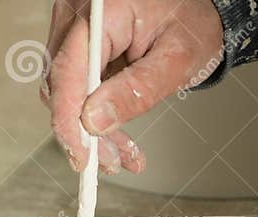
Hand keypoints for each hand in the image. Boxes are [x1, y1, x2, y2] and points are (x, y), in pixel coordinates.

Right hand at [42, 0, 223, 174]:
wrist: (195, 9)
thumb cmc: (191, 22)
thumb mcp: (177, 59)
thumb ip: (138, 90)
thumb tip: (95, 121)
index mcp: (102, 10)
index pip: (68, 72)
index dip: (70, 122)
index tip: (83, 157)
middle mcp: (78, 15)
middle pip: (62, 86)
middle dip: (85, 132)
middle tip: (114, 160)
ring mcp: (72, 28)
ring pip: (65, 92)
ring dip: (91, 129)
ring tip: (123, 152)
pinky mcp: (76, 43)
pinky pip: (75, 86)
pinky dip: (94, 114)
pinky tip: (115, 134)